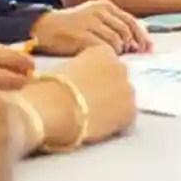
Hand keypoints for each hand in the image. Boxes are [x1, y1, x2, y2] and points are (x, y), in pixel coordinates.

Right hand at [21, 44, 136, 146]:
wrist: (55, 108)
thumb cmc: (50, 87)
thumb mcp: (64, 69)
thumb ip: (77, 72)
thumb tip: (75, 83)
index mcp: (102, 52)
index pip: (105, 63)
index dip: (94, 78)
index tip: (83, 88)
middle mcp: (121, 66)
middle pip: (117, 80)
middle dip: (107, 91)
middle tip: (89, 104)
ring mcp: (128, 89)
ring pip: (123, 99)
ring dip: (112, 106)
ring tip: (94, 118)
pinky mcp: (130, 112)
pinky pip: (125, 119)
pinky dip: (115, 124)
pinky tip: (99, 129)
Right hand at [31, 0, 151, 55]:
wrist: (44, 27)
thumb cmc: (71, 27)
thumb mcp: (94, 18)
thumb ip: (113, 25)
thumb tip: (137, 43)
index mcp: (105, 6)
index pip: (130, 20)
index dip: (141, 36)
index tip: (147, 49)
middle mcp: (99, 12)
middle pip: (125, 31)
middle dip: (132, 45)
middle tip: (131, 55)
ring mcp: (89, 23)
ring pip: (116, 40)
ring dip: (119, 51)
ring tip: (113, 57)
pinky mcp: (81, 36)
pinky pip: (102, 48)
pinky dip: (107, 55)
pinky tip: (103, 59)